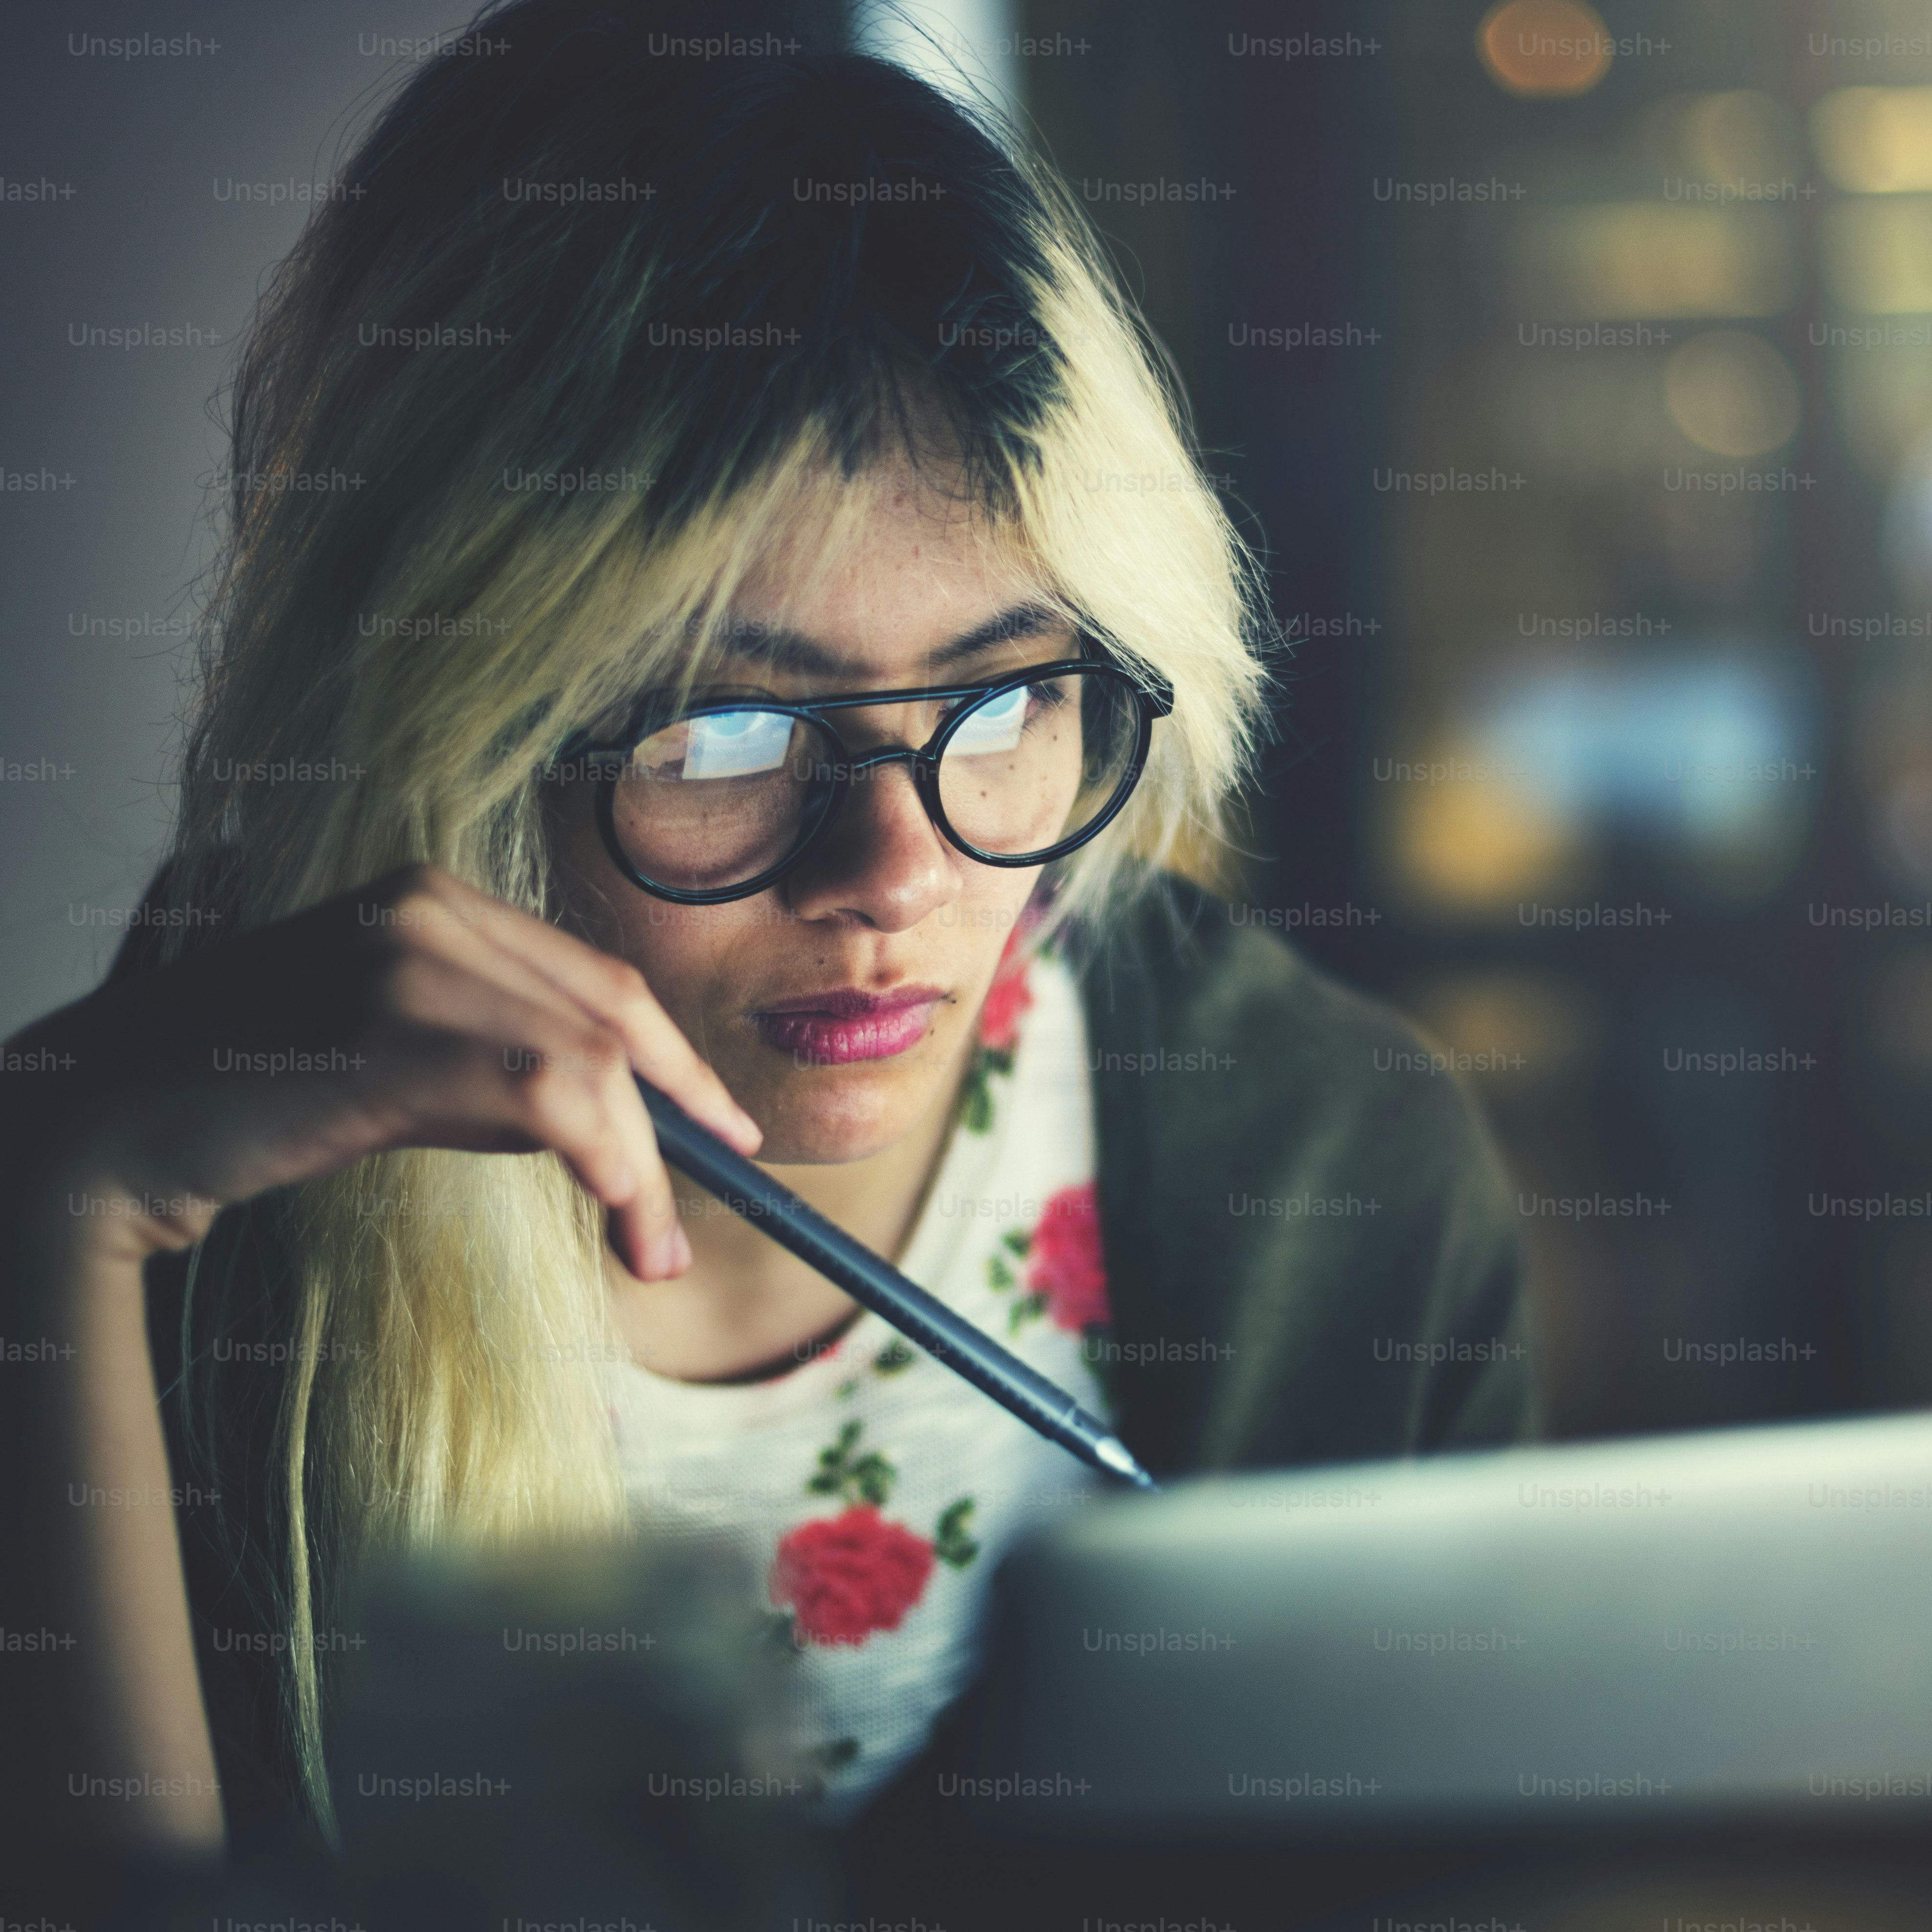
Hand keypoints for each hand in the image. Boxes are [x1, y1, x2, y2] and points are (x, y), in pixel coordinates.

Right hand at [7, 864, 760, 1277]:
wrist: (106, 1123)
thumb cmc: (253, 1100)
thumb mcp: (397, 1061)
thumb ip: (495, 1064)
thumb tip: (606, 1122)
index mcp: (434, 899)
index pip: (597, 978)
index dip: (675, 1056)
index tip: (722, 1123)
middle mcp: (428, 907)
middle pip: (611, 1011)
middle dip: (682, 1106)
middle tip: (729, 1181)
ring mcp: (406, 959)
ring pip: (591, 1059)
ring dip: (645, 1163)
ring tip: (656, 1247)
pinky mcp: (388, 1026)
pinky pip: (551, 1094)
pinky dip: (609, 1165)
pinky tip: (622, 1221)